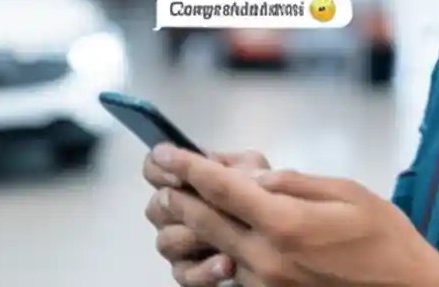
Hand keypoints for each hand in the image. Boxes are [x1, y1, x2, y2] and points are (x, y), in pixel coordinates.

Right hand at [145, 149, 270, 285]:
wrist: (284, 235)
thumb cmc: (268, 195)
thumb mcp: (257, 172)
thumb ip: (235, 164)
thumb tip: (208, 164)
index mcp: (188, 181)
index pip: (154, 169)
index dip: (158, 170)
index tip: (178, 176)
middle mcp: (178, 211)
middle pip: (154, 207)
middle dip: (173, 205)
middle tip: (196, 205)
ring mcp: (181, 244)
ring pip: (166, 241)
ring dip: (191, 237)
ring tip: (221, 236)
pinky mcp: (191, 273)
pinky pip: (184, 274)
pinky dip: (204, 270)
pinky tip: (227, 264)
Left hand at [151, 145, 438, 286]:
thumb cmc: (386, 239)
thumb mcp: (347, 193)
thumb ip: (295, 184)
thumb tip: (256, 180)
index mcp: (287, 224)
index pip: (221, 190)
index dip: (188, 167)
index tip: (165, 151)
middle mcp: (269, 259)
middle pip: (205, 221)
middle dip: (179, 194)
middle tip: (161, 175)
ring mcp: (266, 286)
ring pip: (213, 249)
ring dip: (196, 224)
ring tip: (185, 202)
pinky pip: (233, 272)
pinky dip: (220, 251)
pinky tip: (222, 235)